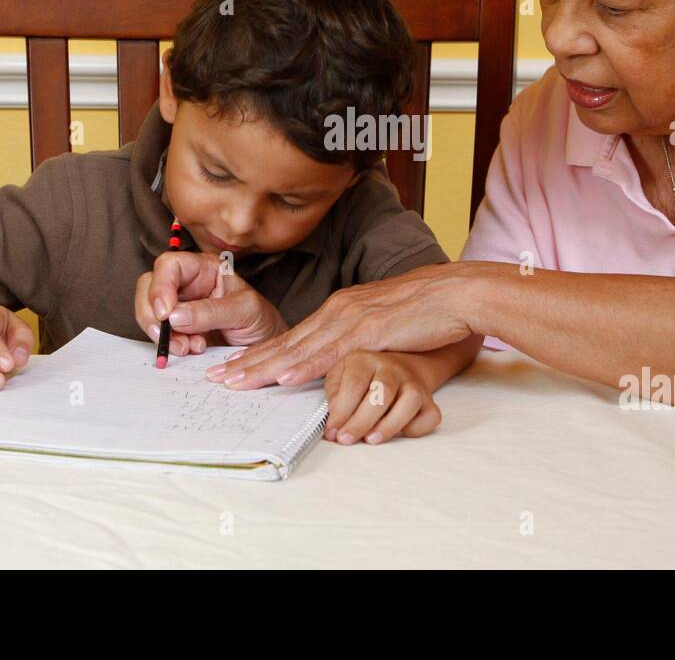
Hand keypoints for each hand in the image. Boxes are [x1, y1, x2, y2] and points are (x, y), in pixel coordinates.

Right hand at [134, 251, 288, 354]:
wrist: (265, 348)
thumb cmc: (261, 321)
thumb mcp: (246, 311)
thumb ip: (212, 312)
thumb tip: (174, 316)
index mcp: (205, 268)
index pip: (171, 265)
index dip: (161, 286)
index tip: (165, 314)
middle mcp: (188, 283)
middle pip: (150, 286)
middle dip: (153, 315)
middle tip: (168, 336)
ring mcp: (179, 307)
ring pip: (149, 312)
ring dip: (162, 334)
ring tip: (188, 347)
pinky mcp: (177, 329)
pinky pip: (159, 334)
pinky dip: (168, 345)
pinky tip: (190, 349)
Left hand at [206, 263, 474, 389]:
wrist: (458, 293)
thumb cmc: (428, 310)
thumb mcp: (385, 323)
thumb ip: (362, 338)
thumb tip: (349, 359)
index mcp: (342, 308)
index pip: (293, 336)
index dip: (260, 353)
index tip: (234, 367)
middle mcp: (339, 310)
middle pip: (285, 342)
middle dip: (248, 361)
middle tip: (216, 377)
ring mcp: (351, 318)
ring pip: (299, 348)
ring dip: (263, 366)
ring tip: (234, 382)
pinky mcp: (369, 329)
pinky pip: (330, 353)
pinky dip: (303, 366)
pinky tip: (282, 377)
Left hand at [323, 351, 442, 445]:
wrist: (399, 367)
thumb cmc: (363, 377)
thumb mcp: (340, 375)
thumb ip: (334, 393)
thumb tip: (333, 416)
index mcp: (365, 360)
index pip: (354, 384)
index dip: (342, 410)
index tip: (332, 432)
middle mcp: (392, 369)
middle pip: (382, 392)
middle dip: (361, 421)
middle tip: (346, 440)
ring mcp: (413, 383)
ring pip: (410, 401)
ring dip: (390, 424)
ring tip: (371, 440)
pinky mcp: (429, 400)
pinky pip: (429, 416)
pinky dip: (416, 429)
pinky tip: (397, 435)